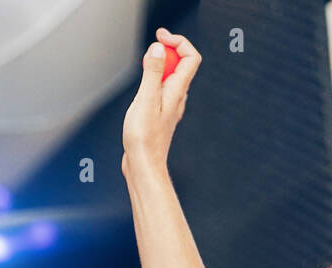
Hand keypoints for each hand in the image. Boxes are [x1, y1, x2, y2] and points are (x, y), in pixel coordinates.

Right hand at [122, 27, 201, 178]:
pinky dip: (153, 83)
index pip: (190, 57)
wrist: (143, 165)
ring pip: (170, 78)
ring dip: (159, 67)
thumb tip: (158, 49)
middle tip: (149, 51)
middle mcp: (177, 97)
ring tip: (144, 69)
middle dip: (166, 52)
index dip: (178, 42)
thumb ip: (153, 72)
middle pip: (181, 65)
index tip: (161, 37)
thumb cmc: (144, 139)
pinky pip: (161, 91)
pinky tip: (140, 92)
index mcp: (177, 91)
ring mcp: (169, 106)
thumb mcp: (146, 100)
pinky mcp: (160, 114)